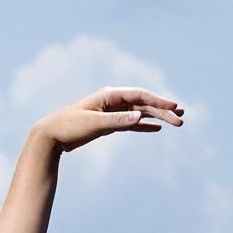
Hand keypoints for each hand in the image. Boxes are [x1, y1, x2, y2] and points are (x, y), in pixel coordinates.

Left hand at [35, 87, 185, 149]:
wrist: (50, 136)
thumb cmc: (69, 126)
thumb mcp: (94, 123)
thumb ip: (117, 120)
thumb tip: (140, 117)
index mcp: (109, 95)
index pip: (140, 95)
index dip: (159, 101)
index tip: (174, 107)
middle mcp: (113, 101)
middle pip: (143, 105)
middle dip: (163, 111)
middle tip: (181, 119)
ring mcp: (111, 112)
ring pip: (139, 114)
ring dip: (157, 117)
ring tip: (176, 122)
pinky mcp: (108, 124)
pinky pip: (131, 123)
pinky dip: (143, 125)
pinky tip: (156, 128)